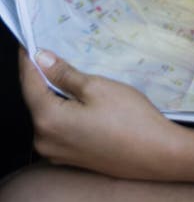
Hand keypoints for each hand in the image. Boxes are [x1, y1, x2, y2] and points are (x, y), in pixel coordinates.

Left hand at [20, 48, 183, 178]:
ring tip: (69, 74)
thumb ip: (65, 74)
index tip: (29, 42)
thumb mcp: (97, 88)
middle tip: (51, 53)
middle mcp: (44, 141)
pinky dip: (63, 111)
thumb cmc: (131, 119)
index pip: (28, 83)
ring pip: (47, 115)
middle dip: (41, 77)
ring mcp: (56, 153)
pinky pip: (58, 128)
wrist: (157, 155)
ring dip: (54, 95)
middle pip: (36, 100)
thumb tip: (41, 60)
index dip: (28, 60)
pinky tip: (79, 100)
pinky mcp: (70, 159)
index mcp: (47, 121)